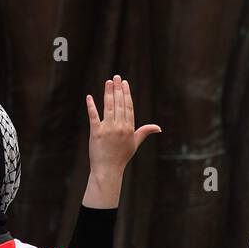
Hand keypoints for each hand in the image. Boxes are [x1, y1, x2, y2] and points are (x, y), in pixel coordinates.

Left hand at [83, 75, 160, 206]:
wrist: (108, 170)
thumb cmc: (122, 156)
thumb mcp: (135, 143)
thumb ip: (145, 132)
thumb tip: (158, 128)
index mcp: (129, 128)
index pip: (128, 106)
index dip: (126, 94)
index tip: (124, 83)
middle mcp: (119, 127)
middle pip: (119, 104)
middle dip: (118, 89)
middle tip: (116, 77)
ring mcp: (107, 129)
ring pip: (108, 107)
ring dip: (108, 93)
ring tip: (108, 82)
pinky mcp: (96, 133)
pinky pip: (93, 116)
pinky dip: (91, 106)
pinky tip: (89, 97)